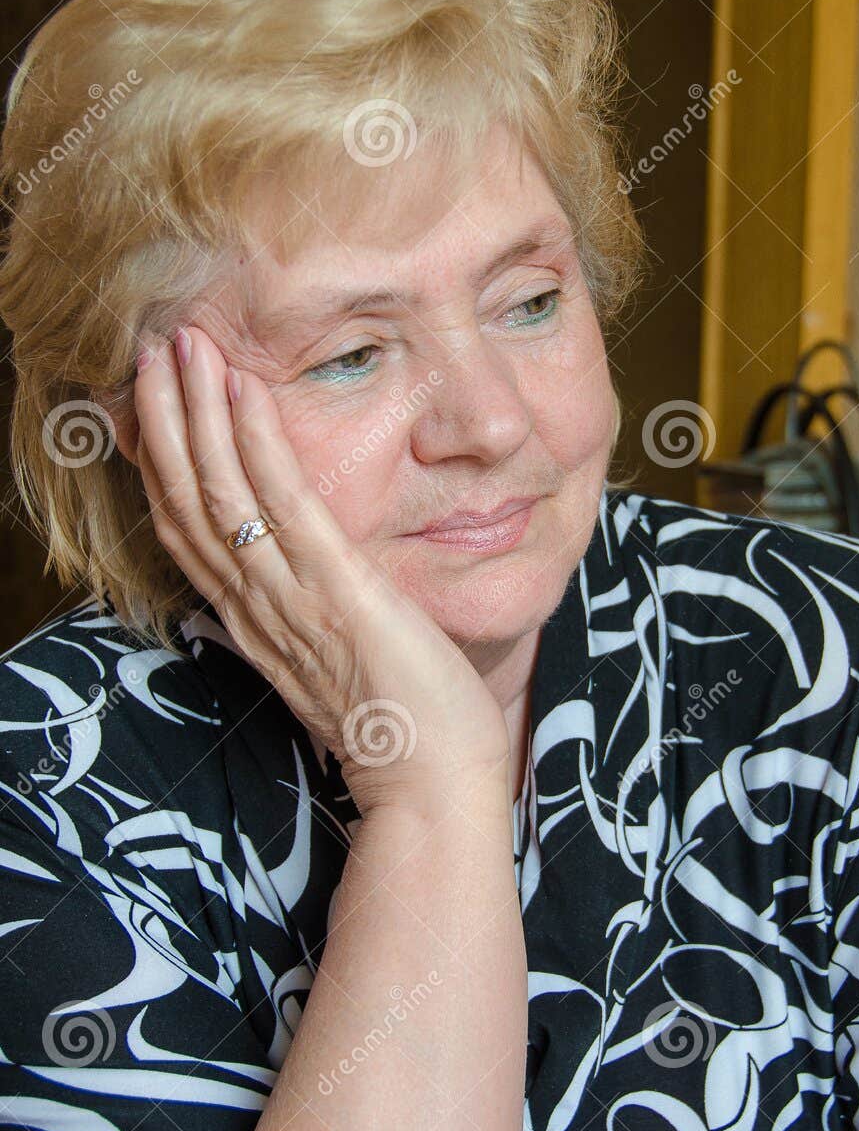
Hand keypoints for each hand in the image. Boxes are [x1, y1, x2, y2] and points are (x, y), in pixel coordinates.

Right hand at [133, 323, 510, 814]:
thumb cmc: (402, 727)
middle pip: (186, 501)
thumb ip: (312, 620)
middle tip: (152, 351)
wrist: (433, 785)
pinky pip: (284, 502)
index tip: (153, 408)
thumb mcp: (340, 663)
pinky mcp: (338, 589)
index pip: (189, 533)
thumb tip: (312, 584)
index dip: (164, 466)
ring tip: (182, 344)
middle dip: (163, 421)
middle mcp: (257, 607)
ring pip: (219, 491)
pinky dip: (258, 440)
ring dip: (195, 411)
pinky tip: (244, 389)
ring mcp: (292, 597)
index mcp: (255, 623)